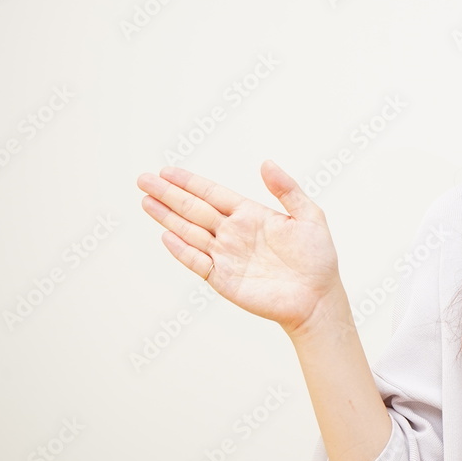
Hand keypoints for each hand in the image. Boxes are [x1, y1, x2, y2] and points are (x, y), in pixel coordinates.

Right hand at [136, 160, 342, 335]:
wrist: (318, 297)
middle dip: (168, 194)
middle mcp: (233, 233)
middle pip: (194, 209)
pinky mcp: (224, 279)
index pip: (212, 194)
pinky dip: (182, 250)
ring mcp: (226, 256)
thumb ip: (287, 189)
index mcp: (250, 214)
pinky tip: (167, 236)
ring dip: (167, 217)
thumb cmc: (317, 258)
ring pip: (190, 232)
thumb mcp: (309, 216)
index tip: (166, 171)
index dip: (189, 182)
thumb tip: (266, 163)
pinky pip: (198, 262)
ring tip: (146, 201)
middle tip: (143, 179)